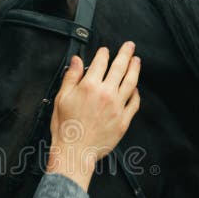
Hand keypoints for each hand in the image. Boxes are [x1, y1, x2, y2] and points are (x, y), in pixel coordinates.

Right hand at [46, 41, 140, 190]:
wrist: (75, 151)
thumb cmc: (65, 128)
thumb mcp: (61, 98)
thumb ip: (71, 77)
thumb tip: (76, 61)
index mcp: (89, 86)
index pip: (100, 62)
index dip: (103, 53)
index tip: (105, 50)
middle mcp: (106, 94)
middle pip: (120, 68)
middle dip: (125, 54)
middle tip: (130, 46)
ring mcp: (117, 107)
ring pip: (131, 83)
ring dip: (135, 69)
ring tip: (137, 61)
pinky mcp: (123, 120)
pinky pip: (134, 103)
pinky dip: (136, 93)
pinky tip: (135, 88)